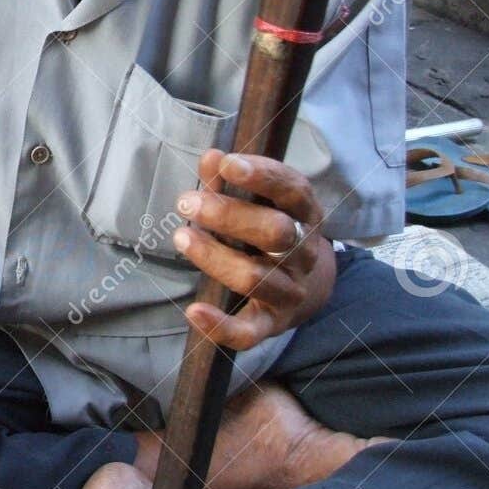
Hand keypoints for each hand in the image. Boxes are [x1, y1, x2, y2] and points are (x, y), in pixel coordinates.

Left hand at [171, 149, 335, 351]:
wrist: (305, 287)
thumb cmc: (270, 232)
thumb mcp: (260, 202)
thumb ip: (230, 181)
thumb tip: (210, 157)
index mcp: (305, 214)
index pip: (292, 190)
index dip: (262, 175)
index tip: (226, 164)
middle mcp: (304, 253)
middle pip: (276, 233)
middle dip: (229, 216)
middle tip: (187, 201)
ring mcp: (290, 291)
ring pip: (256, 277)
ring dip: (215, 257)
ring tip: (182, 236)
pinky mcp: (271, 324)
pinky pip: (248, 331)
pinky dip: (220, 325)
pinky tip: (193, 311)